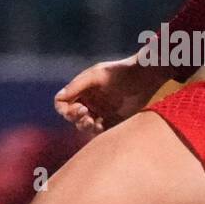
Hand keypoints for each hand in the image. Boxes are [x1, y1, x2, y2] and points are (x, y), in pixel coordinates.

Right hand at [54, 54, 170, 133]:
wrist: (145, 77)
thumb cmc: (120, 71)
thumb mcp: (97, 75)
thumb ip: (77, 85)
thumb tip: (60, 98)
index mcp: (81, 89)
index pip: (62, 103)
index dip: (64, 109)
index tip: (78, 108)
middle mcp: (88, 101)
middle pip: (70, 116)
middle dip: (75, 117)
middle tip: (87, 113)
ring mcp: (99, 112)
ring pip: (82, 125)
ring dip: (84, 126)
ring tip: (94, 122)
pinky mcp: (111, 121)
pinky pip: (97, 132)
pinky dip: (95, 131)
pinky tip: (101, 126)